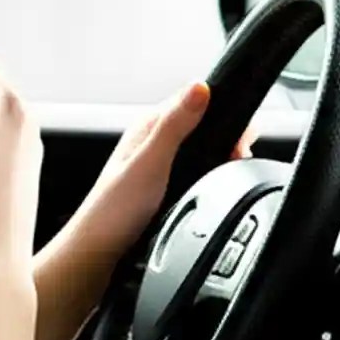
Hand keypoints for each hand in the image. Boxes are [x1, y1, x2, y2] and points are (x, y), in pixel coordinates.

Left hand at [55, 81, 254, 264]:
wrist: (99, 252)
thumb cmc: (115, 210)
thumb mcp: (151, 162)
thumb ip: (176, 124)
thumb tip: (200, 87)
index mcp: (150, 125)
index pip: (197, 99)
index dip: (225, 112)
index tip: (240, 140)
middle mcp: (155, 139)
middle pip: (204, 123)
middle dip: (228, 137)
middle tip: (235, 160)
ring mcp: (160, 161)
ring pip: (203, 146)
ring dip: (220, 155)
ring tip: (228, 172)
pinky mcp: (164, 183)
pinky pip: (197, 167)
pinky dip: (211, 173)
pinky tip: (211, 186)